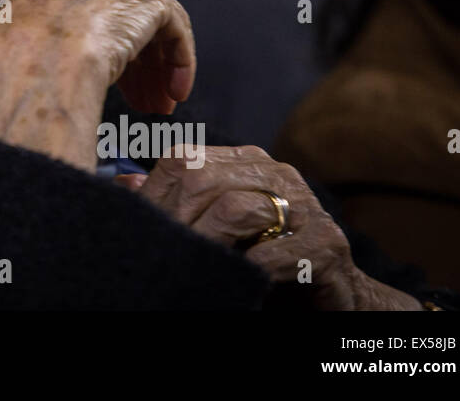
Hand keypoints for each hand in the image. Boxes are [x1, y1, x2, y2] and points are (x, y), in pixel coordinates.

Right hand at [0, 0, 195, 171]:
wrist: (38, 61)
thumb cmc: (16, 61)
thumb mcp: (10, 36)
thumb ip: (33, 33)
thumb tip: (37, 55)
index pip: (86, 9)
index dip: (97, 47)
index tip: (106, 80)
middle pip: (120, 15)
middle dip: (133, 63)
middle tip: (140, 100)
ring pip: (148, 23)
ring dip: (156, 67)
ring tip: (158, 105)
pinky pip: (173, 27)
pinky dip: (179, 60)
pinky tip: (174, 92)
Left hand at [118, 146, 421, 309]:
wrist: (333, 300)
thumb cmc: (265, 261)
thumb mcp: (216, 229)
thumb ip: (177, 205)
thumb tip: (126, 184)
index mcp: (248, 163)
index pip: (184, 160)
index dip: (156, 195)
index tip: (143, 228)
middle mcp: (278, 175)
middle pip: (203, 179)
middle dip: (175, 220)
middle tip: (163, 253)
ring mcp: (307, 206)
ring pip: (236, 208)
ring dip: (206, 243)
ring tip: (195, 265)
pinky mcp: (327, 244)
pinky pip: (275, 252)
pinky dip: (247, 269)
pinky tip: (237, 279)